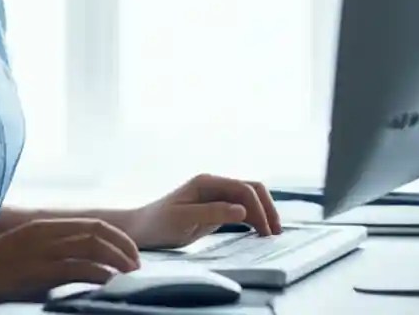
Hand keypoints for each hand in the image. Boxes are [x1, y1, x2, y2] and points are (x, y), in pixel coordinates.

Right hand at [0, 218, 140, 303]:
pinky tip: (110, 284)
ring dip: (118, 261)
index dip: (117, 238)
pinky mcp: (38, 272)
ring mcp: (42, 252)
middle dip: (124, 248)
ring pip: (93, 248)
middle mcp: (46, 234)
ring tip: (130, 276)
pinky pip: (79, 269)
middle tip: (138, 266)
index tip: (131, 254)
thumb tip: (77, 268)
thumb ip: (49, 254)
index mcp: (44, 227)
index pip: (92, 224)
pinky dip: (101, 275)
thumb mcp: (23, 252)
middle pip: (98, 233)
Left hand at [125, 173, 283, 249]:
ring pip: (249, 200)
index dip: (258, 208)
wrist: (143, 230)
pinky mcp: (216, 210)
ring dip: (262, 214)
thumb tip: (243, 211)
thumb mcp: (184, 219)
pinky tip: (259, 234)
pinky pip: (242, 211)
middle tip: (275, 233)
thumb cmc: (158, 224)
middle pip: (251, 189)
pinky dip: (254, 220)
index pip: (242, 188)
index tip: (265, 231)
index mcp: (206, 182)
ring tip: (271, 236)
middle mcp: (214, 185)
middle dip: (266, 208)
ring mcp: (216, 197)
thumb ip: (212, 213)